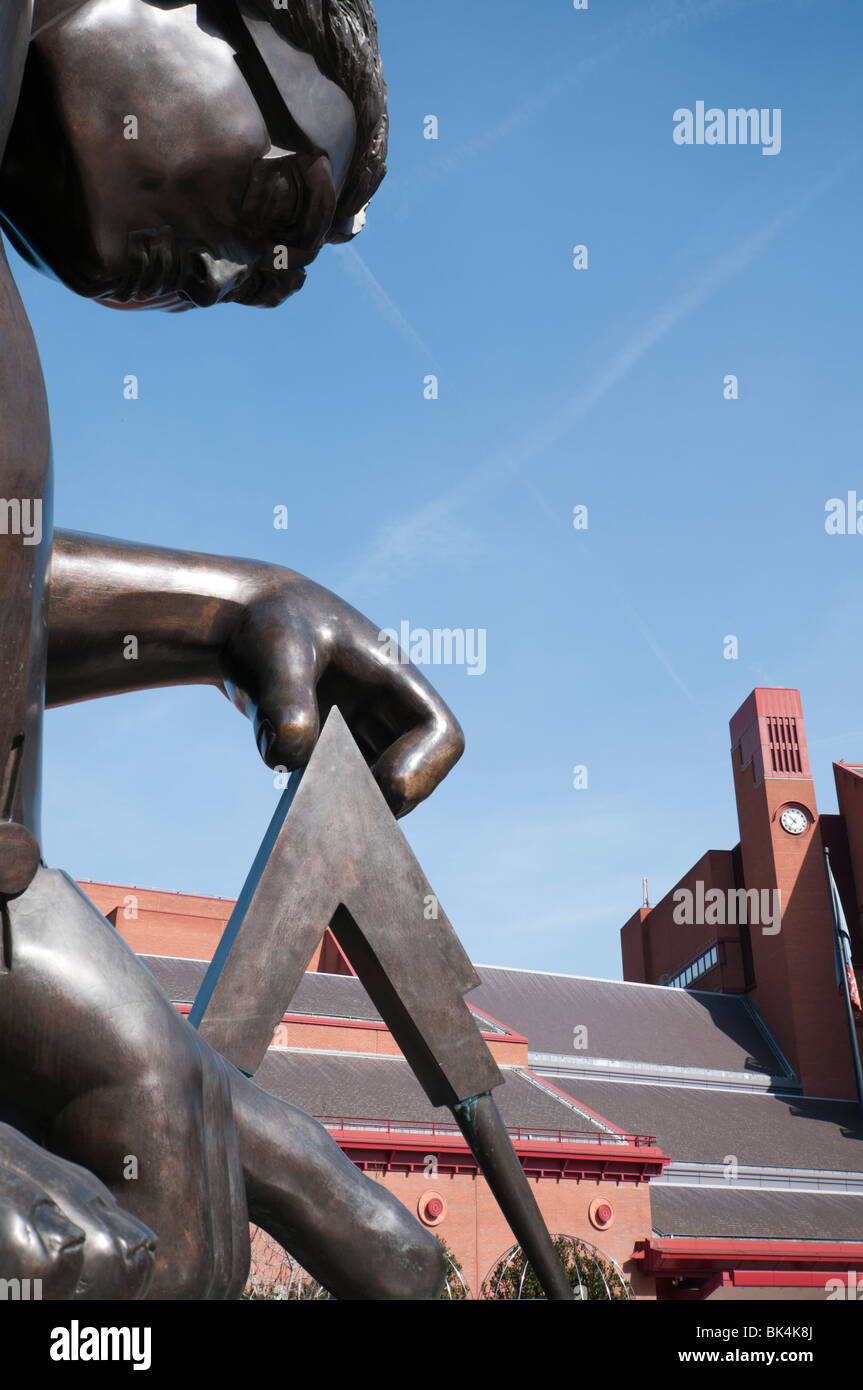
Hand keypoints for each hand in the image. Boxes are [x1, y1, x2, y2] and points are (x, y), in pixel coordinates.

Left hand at [219, 574, 464, 816]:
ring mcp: (353, 731)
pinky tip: (290, 795)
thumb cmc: (264, 621)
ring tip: (308, 804)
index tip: (377, 782)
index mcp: (392, 679)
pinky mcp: (322, 748)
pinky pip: (338, 787)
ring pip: (377, 786)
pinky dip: (320, 800)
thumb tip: (292, 758)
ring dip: (350, 802)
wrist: (231, 620)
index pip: (442, 734)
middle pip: (416, 773)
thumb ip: (286, 698)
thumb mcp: (275, 649)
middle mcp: (381, 710)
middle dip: (384, 797)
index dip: (422, 768)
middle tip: (334, 808)